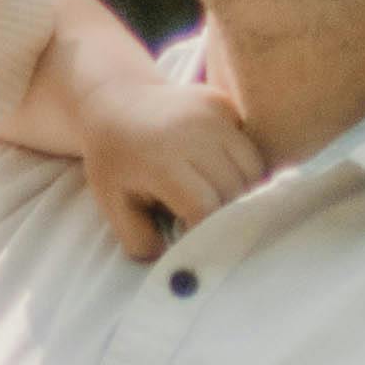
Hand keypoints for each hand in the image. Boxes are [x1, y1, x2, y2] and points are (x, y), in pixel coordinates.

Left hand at [75, 70, 266, 260]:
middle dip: (225, 213)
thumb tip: (178, 261)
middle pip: (234, 189)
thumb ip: (140, 240)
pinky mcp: (223, 104)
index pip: (205, 208)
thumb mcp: (113, 206)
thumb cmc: (114, 161)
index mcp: (161, 161)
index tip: (196, 239)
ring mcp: (211, 114)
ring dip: (242, 190)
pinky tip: (219, 170)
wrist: (115, 103)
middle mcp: (192, 133)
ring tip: (218, 198)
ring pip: (252, 168)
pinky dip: (243, 165)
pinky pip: (249, 146)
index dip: (205, 231)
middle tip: (208, 221)